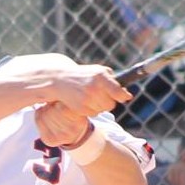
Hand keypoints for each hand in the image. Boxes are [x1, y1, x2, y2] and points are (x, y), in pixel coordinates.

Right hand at [3, 54, 131, 118]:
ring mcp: (87, 98)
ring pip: (102, 110)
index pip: (118, 91)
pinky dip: (90, 110)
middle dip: (107, 101)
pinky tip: (82, 101)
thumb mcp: (96, 71)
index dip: (123, 96)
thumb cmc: (81, 75)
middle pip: (111, 104)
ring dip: (99, 106)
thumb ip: (111, 79)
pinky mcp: (80, 108)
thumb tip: (126, 94)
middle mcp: (95, 87)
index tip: (126, 97)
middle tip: (100, 95)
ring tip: (89, 97)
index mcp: (101, 76)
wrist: (58, 80)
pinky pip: (93, 113)